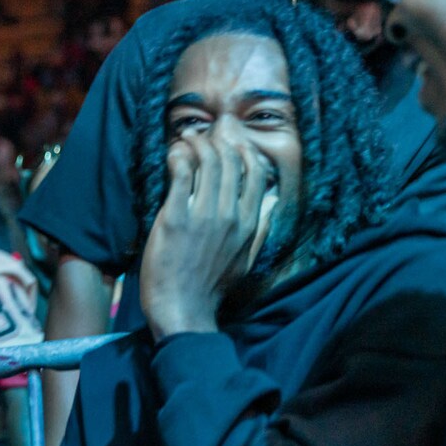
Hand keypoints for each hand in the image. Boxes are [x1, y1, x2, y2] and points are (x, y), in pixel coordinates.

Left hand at [141, 130, 276, 340]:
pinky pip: (181, 174)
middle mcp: (230, 215)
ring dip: (196, 143)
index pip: (255, 173)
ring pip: (207, 162)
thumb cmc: (210, 288)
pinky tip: (174, 154)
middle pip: (230, 161)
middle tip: (201, 137)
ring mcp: (204, 215)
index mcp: (249, 224)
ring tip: (186, 139)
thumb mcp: (245, 260)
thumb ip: (259, 230)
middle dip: (216, 142)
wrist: (182, 308)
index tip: (229, 144)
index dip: (243, 151)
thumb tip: (270, 203)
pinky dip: (178, 157)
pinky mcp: (176, 217)